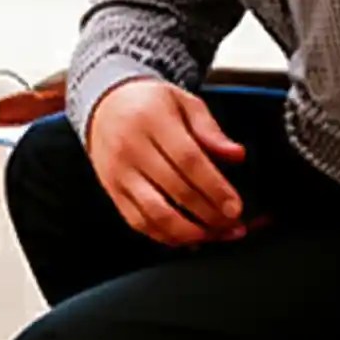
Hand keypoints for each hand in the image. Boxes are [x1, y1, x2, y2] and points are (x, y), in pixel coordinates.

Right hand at [87, 78, 248, 246]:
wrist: (103, 106)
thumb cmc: (148, 104)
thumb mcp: (184, 102)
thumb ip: (210, 129)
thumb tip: (236, 155)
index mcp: (152, 121)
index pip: (189, 160)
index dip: (215, 188)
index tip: (235, 206)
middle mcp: (131, 148)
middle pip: (175, 190)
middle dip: (208, 214)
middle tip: (232, 224)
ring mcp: (119, 172)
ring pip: (154, 213)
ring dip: (187, 231)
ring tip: (211, 234)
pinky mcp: (111, 190)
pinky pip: (137, 221)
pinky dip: (163, 235)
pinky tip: (185, 237)